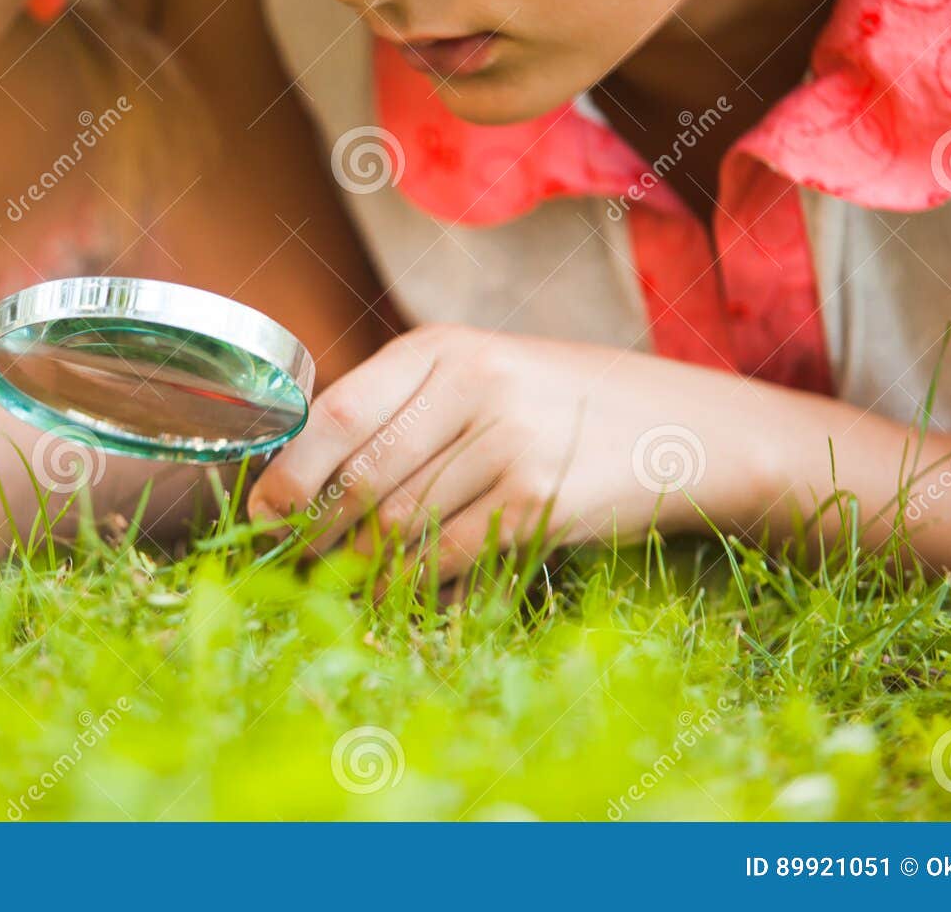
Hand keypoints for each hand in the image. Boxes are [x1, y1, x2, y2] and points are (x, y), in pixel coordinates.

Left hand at [248, 325, 783, 578]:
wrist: (686, 429)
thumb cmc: (565, 407)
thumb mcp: (485, 377)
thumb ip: (407, 411)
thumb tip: (308, 479)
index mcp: (445, 349)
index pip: (338, 411)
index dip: (291, 470)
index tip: (263, 511)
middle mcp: (473, 387)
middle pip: (363, 477)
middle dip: (319, 533)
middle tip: (296, 563)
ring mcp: (510, 444)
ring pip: (401, 526)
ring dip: (363, 568)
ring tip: (344, 585)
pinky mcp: (540, 502)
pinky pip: (450, 559)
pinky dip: (416, 589)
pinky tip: (402, 602)